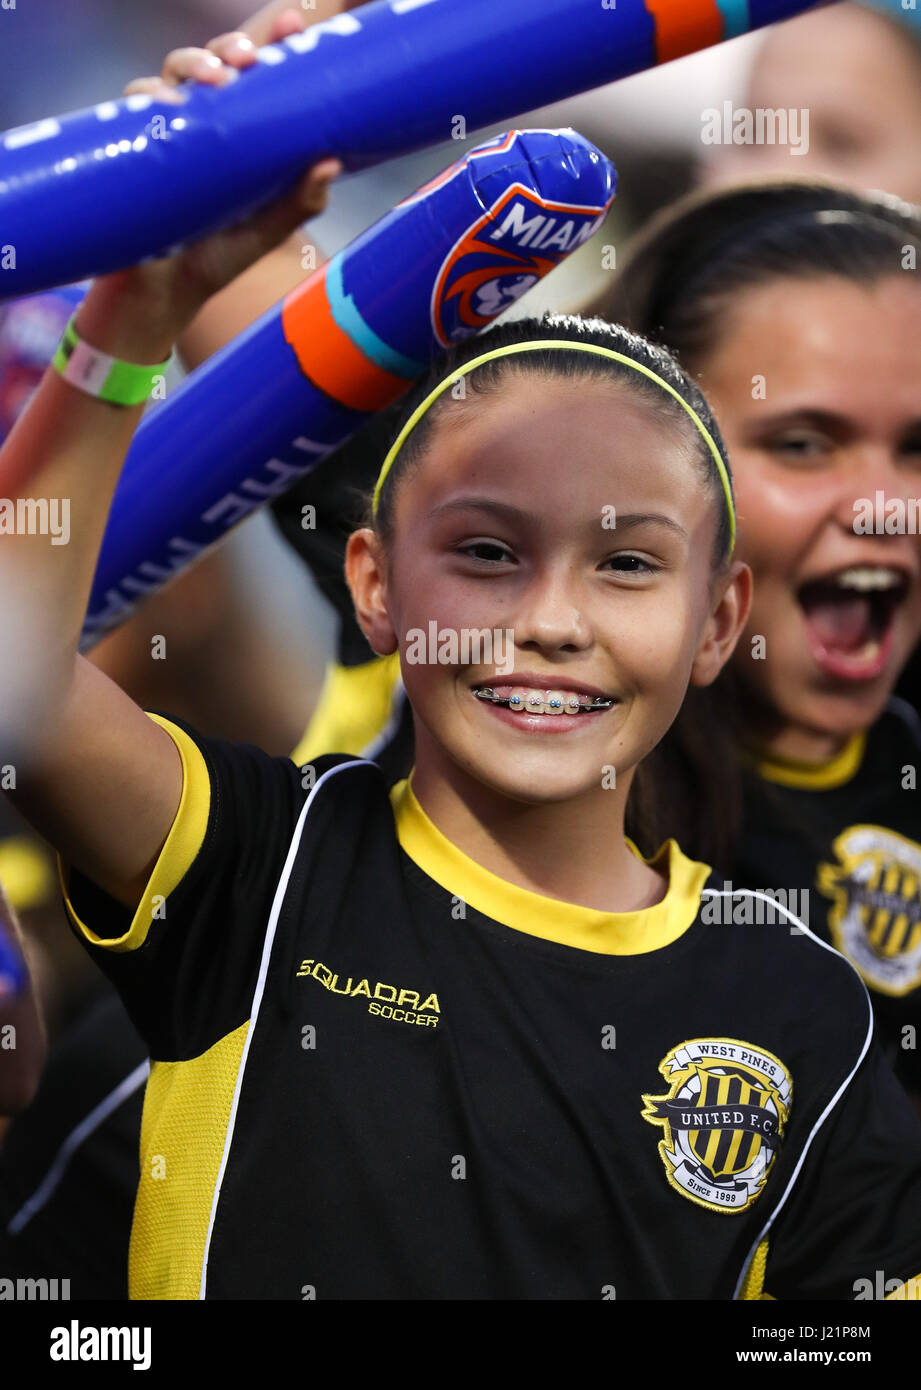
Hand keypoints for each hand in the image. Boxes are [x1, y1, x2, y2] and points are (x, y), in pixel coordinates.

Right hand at [115, 24, 339, 324]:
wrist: (166, 296)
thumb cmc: (218, 257)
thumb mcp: (267, 231)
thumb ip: (299, 201)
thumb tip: (332, 162)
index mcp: (237, 133)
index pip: (255, 77)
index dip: (272, 42)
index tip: (294, 24)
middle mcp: (200, 123)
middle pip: (212, 63)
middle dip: (231, 48)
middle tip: (250, 58)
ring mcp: (164, 132)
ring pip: (170, 74)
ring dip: (192, 65)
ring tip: (217, 80)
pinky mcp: (132, 148)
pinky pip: (133, 109)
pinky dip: (149, 99)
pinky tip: (167, 103)